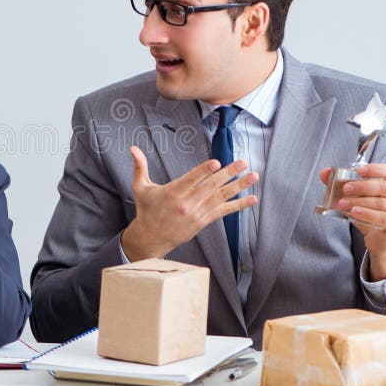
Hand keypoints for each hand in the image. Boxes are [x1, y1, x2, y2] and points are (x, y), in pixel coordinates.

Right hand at [121, 146, 258, 260]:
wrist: (151, 237)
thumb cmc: (146, 209)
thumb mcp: (140, 187)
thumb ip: (139, 166)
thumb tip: (132, 148)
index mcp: (172, 192)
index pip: (191, 179)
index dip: (204, 171)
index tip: (216, 163)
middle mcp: (187, 203)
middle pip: (211, 186)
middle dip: (229, 173)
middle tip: (243, 162)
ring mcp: (197, 213)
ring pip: (220, 197)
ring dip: (238, 186)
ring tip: (253, 176)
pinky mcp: (203, 221)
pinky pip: (223, 212)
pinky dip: (238, 205)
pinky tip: (251, 199)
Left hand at [319, 163, 385, 279]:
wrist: (379, 239)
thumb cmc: (370, 213)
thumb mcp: (356, 198)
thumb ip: (341, 184)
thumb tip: (325, 173)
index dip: (375, 169)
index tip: (359, 171)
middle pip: (383, 187)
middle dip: (362, 186)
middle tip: (346, 188)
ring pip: (380, 202)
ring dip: (359, 201)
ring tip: (343, 203)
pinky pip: (382, 217)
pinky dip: (366, 213)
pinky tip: (354, 212)